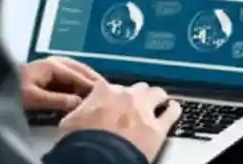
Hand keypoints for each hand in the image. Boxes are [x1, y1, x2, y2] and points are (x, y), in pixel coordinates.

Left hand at [21, 56, 102, 111]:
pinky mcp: (50, 72)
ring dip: (88, 79)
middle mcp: (55, 61)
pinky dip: (79, 81)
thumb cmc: (14, 90)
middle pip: (80, 68)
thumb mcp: (35, 98)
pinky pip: (70, 75)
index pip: (77, 75)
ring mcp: (53, 65)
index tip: (105, 92)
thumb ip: (58, 99)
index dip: (91, 84)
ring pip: (77, 70)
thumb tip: (79, 101)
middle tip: (108, 89)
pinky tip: (84, 89)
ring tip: (99, 89)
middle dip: (93, 78)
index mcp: (52, 65)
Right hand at [60, 79, 181, 161]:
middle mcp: (127, 96)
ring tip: (158, 100)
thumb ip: (79, 112)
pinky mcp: (158, 127)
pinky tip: (173, 108)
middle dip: (136, 96)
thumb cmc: (80, 142)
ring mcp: (144, 110)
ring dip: (156, 97)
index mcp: (104, 92)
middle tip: (134, 104)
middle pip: (136, 88)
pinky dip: (173, 109)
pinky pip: (172, 112)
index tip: (111, 101)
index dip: (111, 95)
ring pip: (156, 94)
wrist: (97, 158)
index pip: (110, 86)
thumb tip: (76, 116)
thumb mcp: (69, 122)